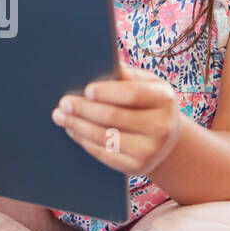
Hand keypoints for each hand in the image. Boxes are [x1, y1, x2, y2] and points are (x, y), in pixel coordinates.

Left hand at [50, 62, 184, 175]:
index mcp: (164, 99)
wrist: (169, 139)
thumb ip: (128, 75)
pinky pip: (104, 153)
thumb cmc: (151, 103)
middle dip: (84, 109)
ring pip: (104, 136)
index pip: (132, 94)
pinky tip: (73, 131)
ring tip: (61, 116)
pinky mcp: (137, 167)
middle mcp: (161, 127)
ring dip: (77, 126)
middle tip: (64, 103)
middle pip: (113, 116)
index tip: (86, 90)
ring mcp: (149, 150)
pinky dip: (84, 141)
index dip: (107, 92)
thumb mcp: (148, 84)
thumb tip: (101, 63)